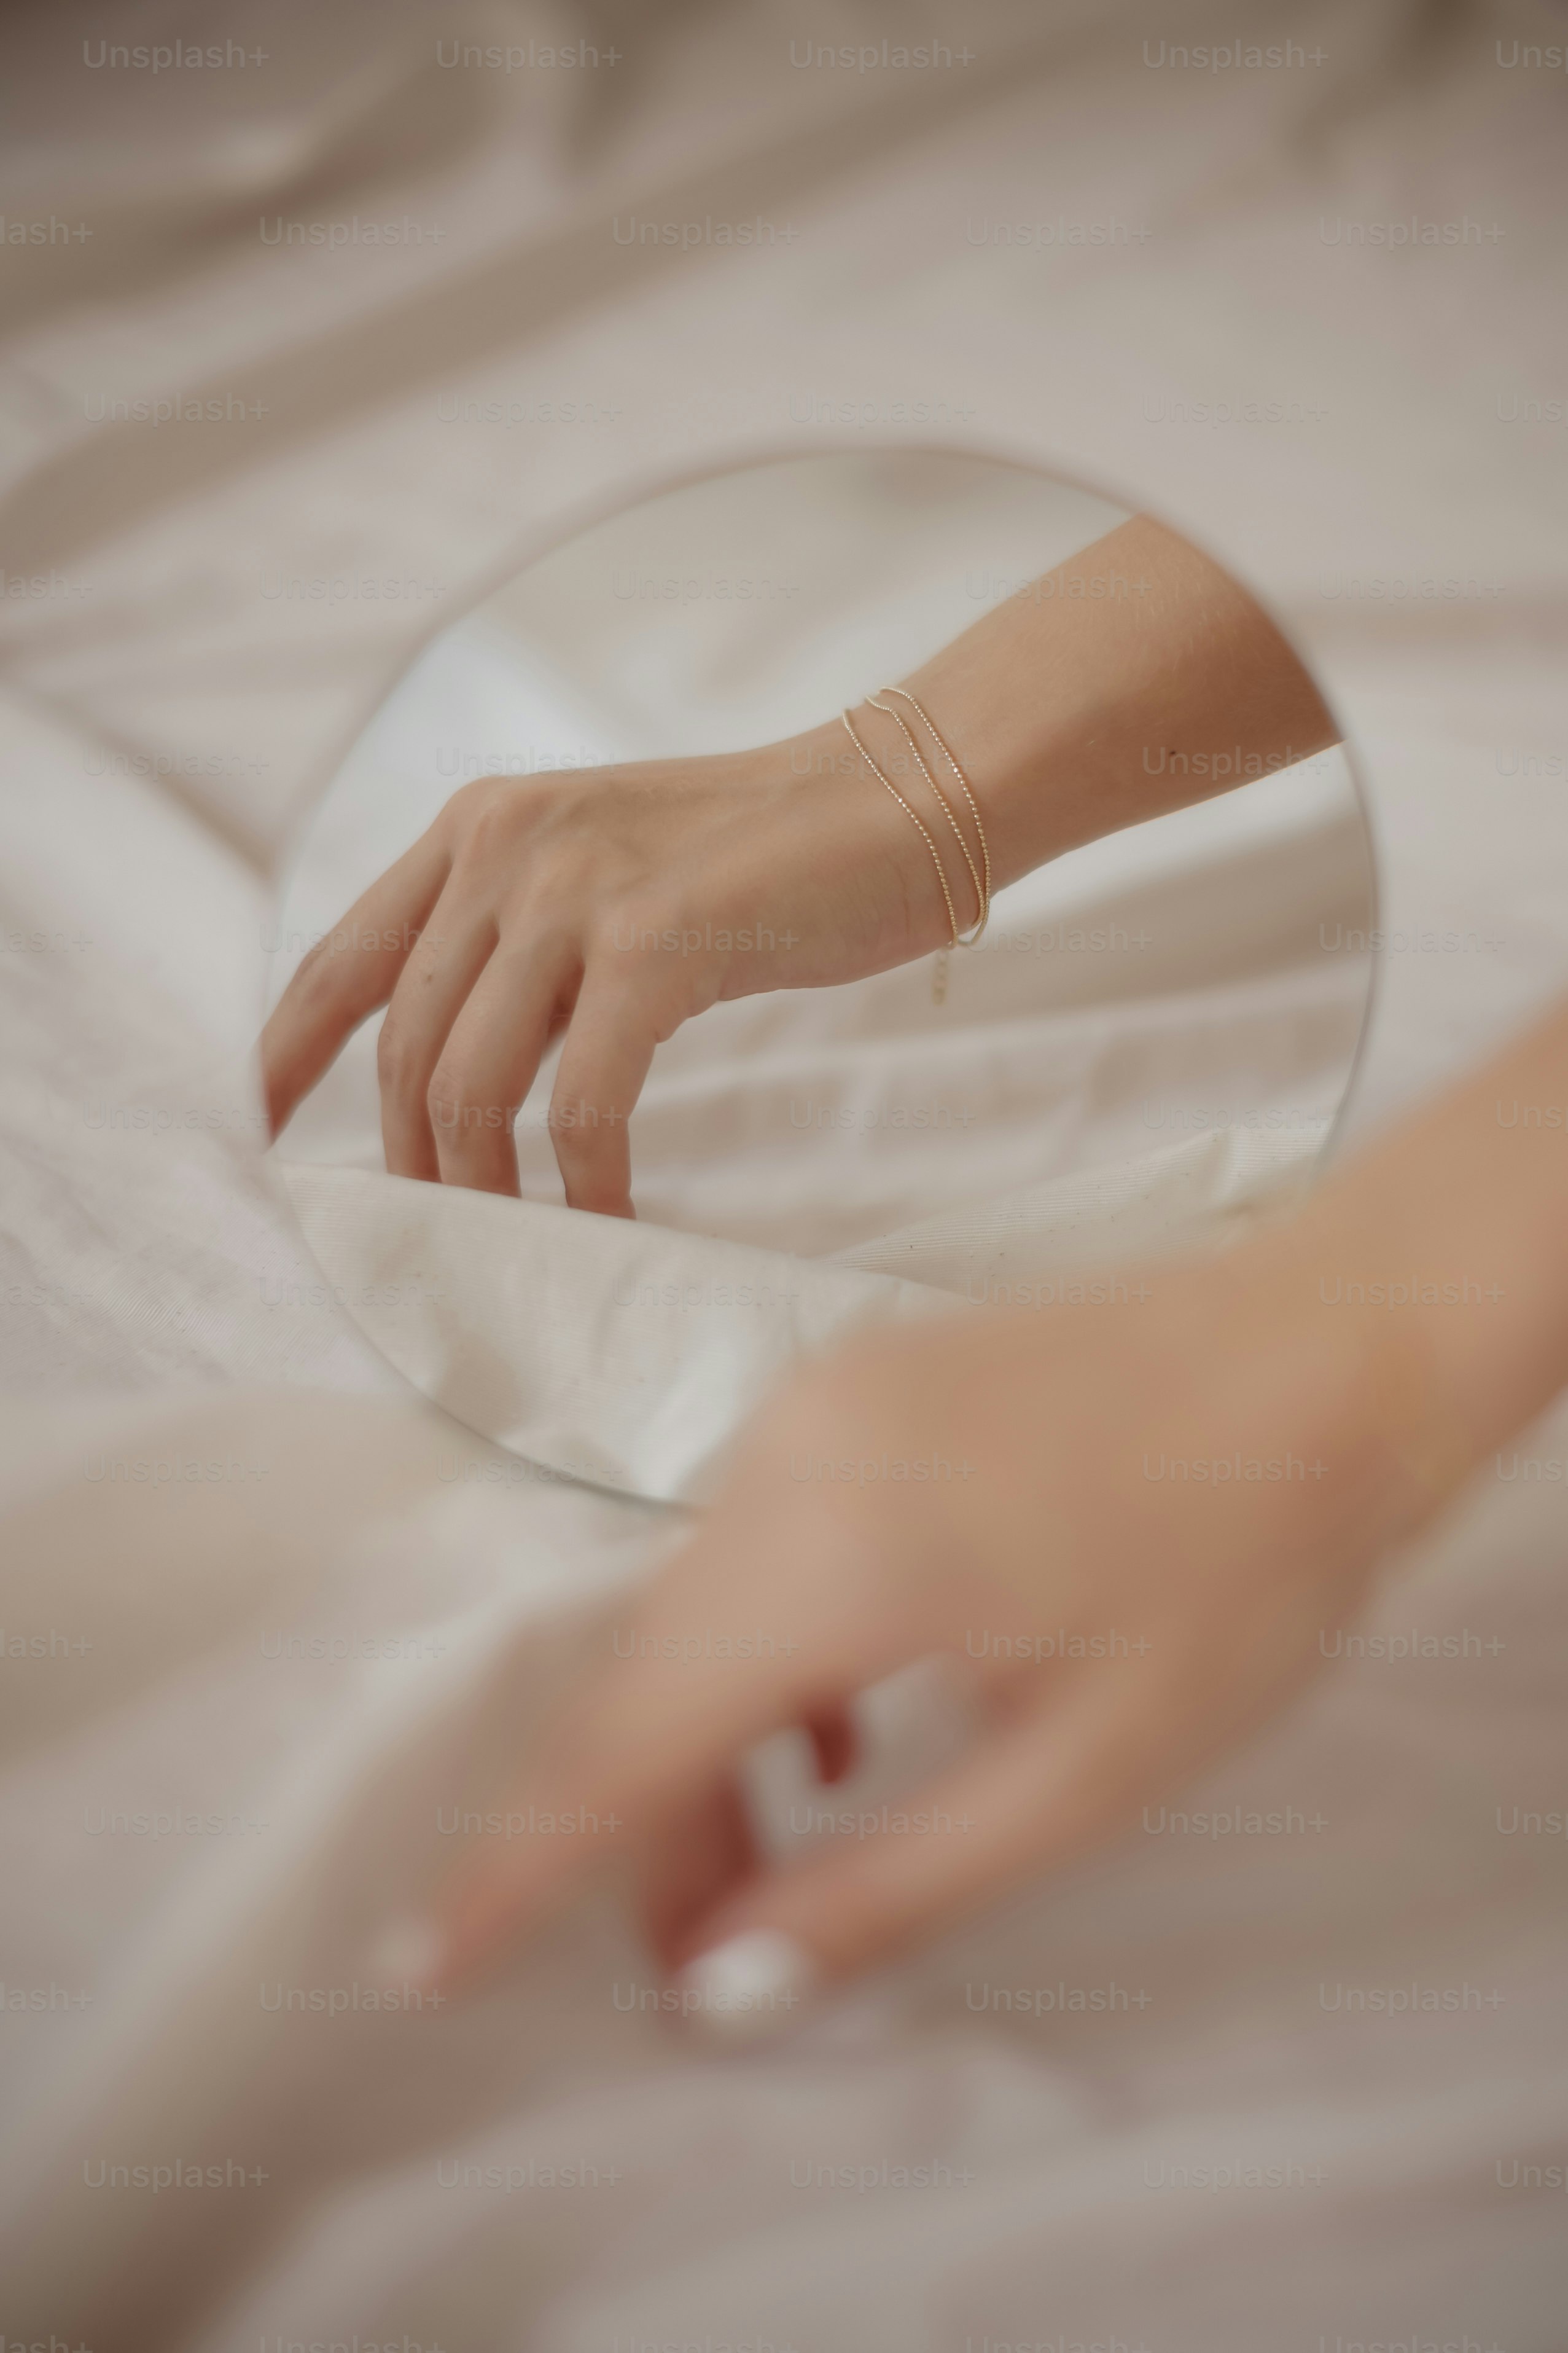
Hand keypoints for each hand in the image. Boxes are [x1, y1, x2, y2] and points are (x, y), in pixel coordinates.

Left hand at [260, 719, 954, 1214]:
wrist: (901, 798)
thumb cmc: (766, 858)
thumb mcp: (607, 876)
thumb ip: (526, 946)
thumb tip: (468, 1073)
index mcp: (480, 828)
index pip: (341, 957)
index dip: (283, 1054)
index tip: (257, 1132)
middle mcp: (505, 846)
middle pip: (403, 1045)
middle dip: (411, 1160)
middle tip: (442, 1234)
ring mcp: (576, 891)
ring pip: (471, 1082)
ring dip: (487, 1185)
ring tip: (522, 1243)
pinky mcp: (656, 941)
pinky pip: (584, 1103)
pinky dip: (587, 1180)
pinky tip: (607, 1216)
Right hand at [420, 1237, 1401, 2024]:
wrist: (1327, 1349)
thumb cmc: (1241, 1567)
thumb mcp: (1087, 1770)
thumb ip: (884, 1887)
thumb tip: (715, 1982)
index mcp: (841, 1550)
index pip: (626, 1733)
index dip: (519, 1859)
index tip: (420, 1958)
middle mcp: (787, 1455)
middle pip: (650, 1671)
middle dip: (645, 1824)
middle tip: (696, 1956)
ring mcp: (813, 1400)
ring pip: (699, 1604)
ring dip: (713, 1735)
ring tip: (782, 1850)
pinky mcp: (850, 1383)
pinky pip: (756, 1537)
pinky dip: (764, 1646)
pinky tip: (838, 1726)